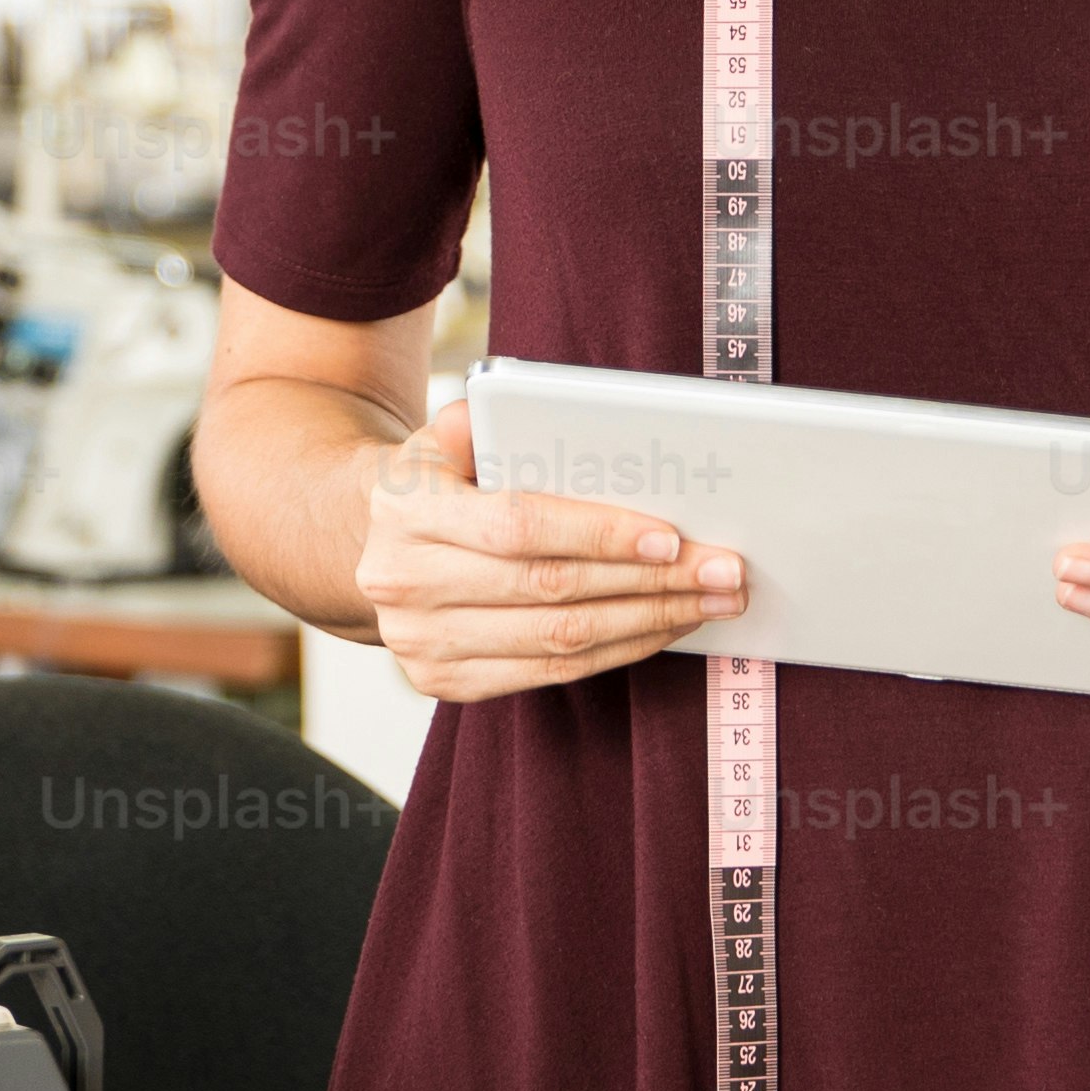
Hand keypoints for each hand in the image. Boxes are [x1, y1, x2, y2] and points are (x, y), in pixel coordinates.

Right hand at [357, 394, 748, 703]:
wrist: (365, 543)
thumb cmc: (433, 482)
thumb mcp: (440, 437)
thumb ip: (479, 418)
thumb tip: (539, 408)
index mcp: (407, 511)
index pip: (518, 526)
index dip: (598, 535)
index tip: (671, 537)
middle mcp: (405, 583)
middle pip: (550, 589)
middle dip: (650, 582)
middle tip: (724, 570)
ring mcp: (420, 642)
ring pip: (558, 640)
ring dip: (648, 622)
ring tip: (712, 601)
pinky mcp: (442, 682)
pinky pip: (549, 674)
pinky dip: (617, 652)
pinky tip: (662, 628)